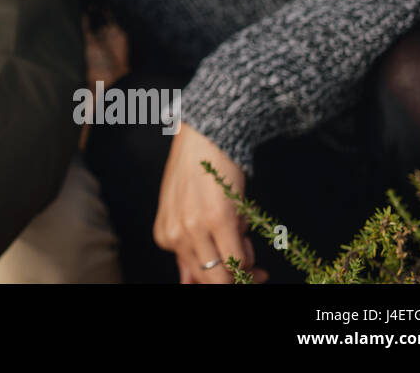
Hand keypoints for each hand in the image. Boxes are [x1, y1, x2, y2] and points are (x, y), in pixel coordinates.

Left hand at [153, 125, 267, 283]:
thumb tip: (189, 282)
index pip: (193, 277)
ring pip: (224, 273)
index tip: (238, 273)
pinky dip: (248, 255)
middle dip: (234, 278)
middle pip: (208, 279)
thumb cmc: (196, 172)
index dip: (220, 277)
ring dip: (243, 264)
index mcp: (164, 235)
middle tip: (254, 270)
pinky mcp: (217, 219)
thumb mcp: (182, 212)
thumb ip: (187, 249)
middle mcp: (175, 235)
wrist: (204, 138)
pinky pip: (238, 258)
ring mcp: (194, 229)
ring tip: (244, 238)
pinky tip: (245, 234)